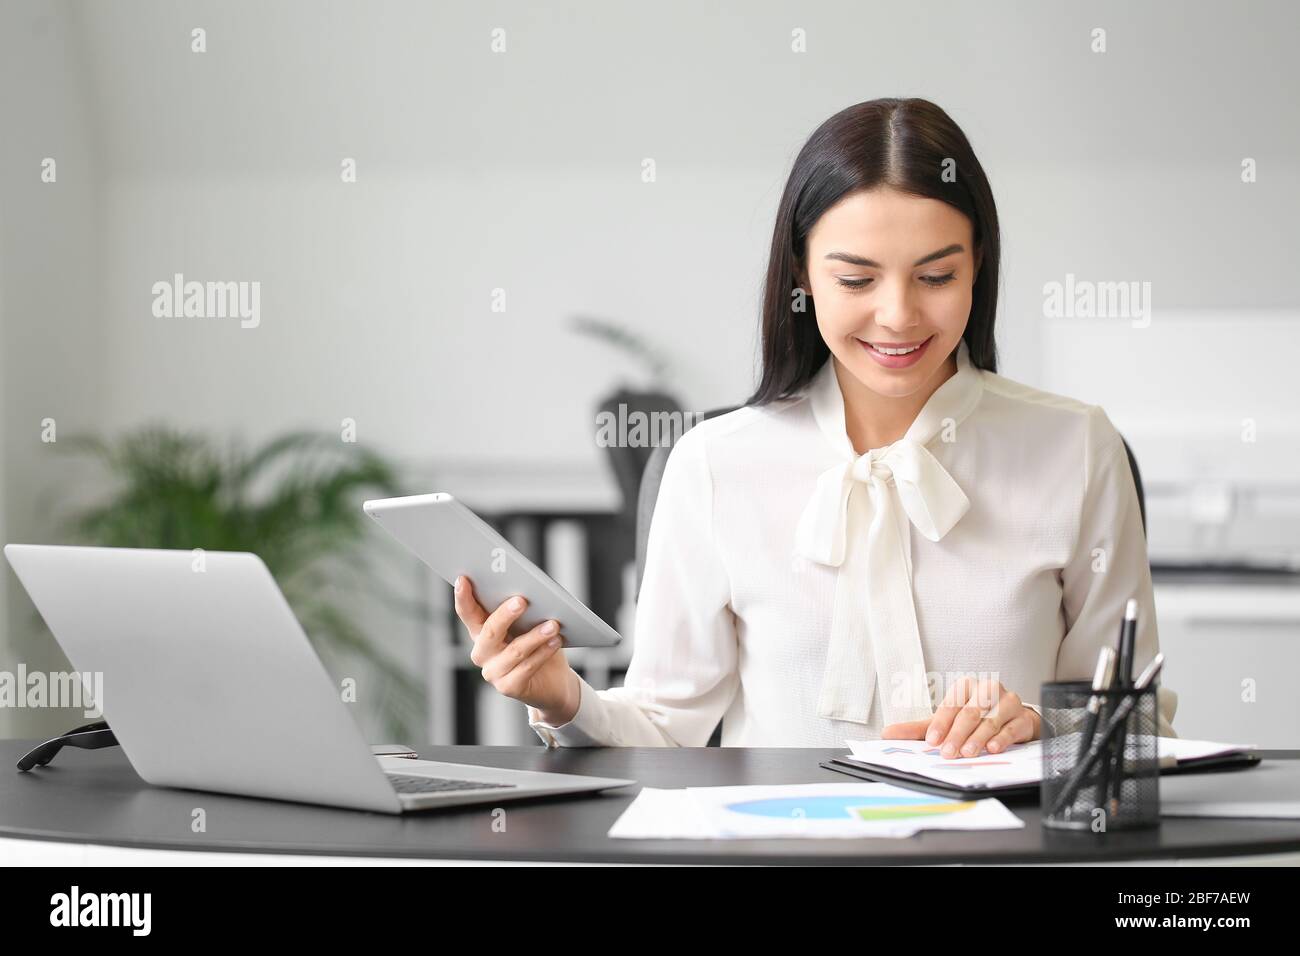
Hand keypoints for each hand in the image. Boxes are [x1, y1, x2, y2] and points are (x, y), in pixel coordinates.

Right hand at [454, 575, 578, 721]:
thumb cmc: (539, 644)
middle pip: (489, 631)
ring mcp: (493, 672)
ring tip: (553, 624)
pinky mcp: (508, 687)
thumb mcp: (528, 624)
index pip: (467, 612)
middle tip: (522, 600)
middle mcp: (482, 653)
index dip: (462, 596)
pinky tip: (555, 641)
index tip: (463, 578)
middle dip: (505, 615)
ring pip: (514, 651)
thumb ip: (521, 610)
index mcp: (481, 632)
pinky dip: (543, 652)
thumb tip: (528, 591)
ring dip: (535, 635)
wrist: (554, 681)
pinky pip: (527, 667)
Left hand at [880, 677, 1040, 757]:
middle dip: (957, 734)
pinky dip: (1002, 738)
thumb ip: (919, 729)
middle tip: (948, 753)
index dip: (940, 724)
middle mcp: (987, 690)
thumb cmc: (976, 718)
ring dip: (978, 738)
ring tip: (968, 753)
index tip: (932, 742)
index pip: (951, 705)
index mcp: (966, 687)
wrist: (1014, 719)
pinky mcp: (1023, 717)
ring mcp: (1008, 702)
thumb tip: (887, 733)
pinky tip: (993, 748)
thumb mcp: (947, 721)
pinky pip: (1012, 727)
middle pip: (970, 712)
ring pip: (991, 720)